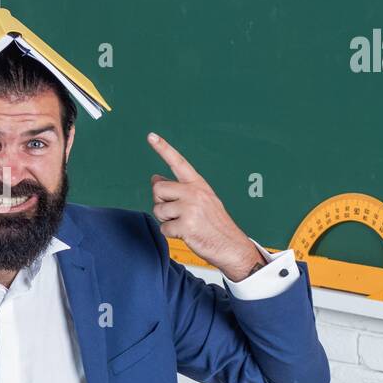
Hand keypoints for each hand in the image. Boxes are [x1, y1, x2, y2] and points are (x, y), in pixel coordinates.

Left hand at [147, 132, 261, 281]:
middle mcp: (195, 192)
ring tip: (184, 224)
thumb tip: (155, 178)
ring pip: (158, 209)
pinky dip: (171, 234)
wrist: (231, 246)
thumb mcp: (201, 200)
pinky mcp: (186, 225)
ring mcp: (190, 208)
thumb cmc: (214, 224)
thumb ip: (179, 189)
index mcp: (198, 184)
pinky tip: (186, 234)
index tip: (151, 136)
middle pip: (158, 188)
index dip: (163, 148)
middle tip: (177, 213)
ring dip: (165, 220)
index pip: (178, 162)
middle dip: (161, 202)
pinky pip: (163, 228)